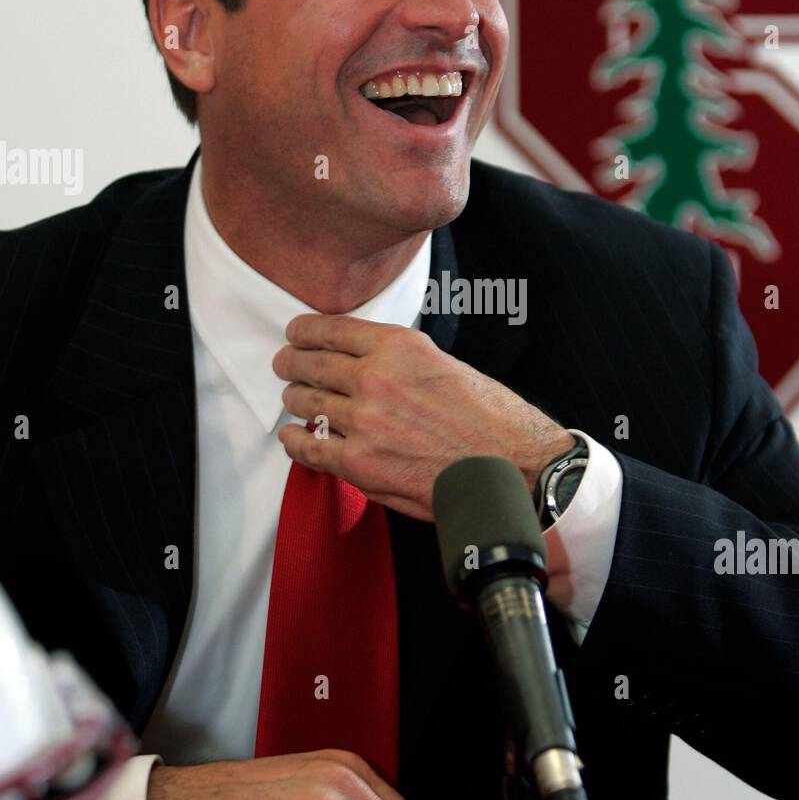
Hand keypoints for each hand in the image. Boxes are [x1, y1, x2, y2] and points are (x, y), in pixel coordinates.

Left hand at [273, 315, 572, 520]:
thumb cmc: (492, 421)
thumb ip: (402, 363)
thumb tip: (366, 364)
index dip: (306, 332)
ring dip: (296, 400)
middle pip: (312, 364)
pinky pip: (311, 448)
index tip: (296, 333)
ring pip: (308, 403)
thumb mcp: (447, 366)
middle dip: (293, 363)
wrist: (511, 469)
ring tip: (293, 399)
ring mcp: (365, 422)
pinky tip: (293, 436)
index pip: (333, 330)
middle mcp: (377, 378)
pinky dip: (296, 440)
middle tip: (285, 364)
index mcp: (401, 347)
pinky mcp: (361, 464)